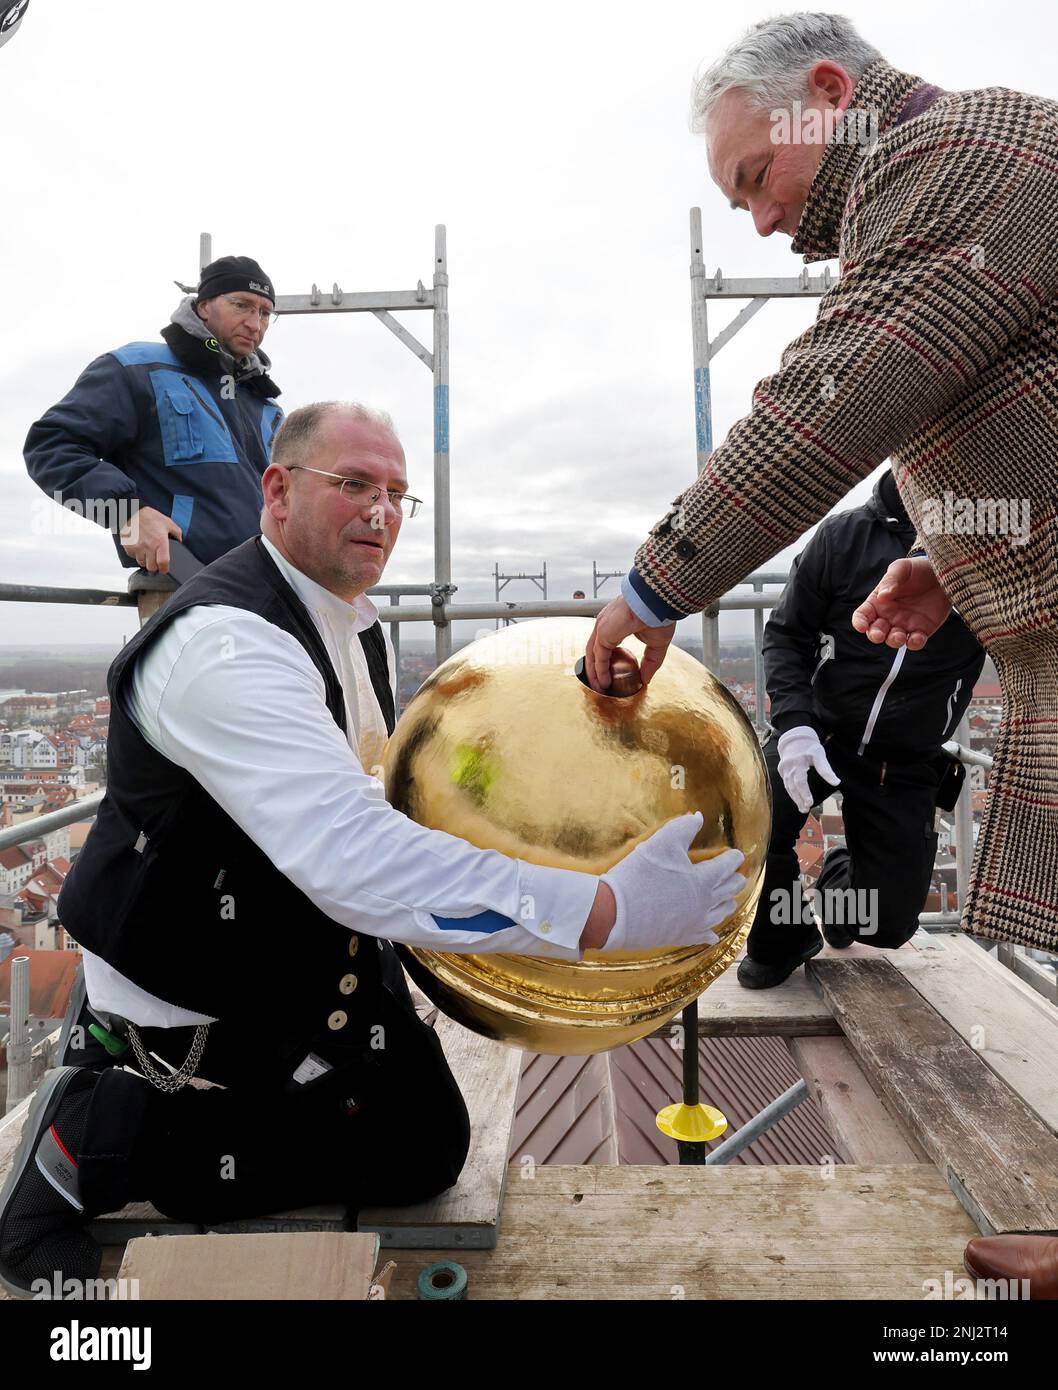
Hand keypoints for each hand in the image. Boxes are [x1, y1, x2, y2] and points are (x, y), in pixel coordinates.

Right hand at [120, 505, 182, 573]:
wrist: (133, 511)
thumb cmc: (150, 516)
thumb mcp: (168, 522)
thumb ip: (177, 533)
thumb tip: (180, 541)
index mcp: (160, 542)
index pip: (163, 564)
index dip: (164, 569)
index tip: (164, 569)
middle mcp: (148, 546)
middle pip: (151, 567)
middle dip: (154, 566)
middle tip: (156, 561)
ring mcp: (137, 547)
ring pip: (141, 563)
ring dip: (145, 561)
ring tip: (147, 552)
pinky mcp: (128, 546)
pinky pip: (133, 557)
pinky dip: (136, 555)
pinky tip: (139, 547)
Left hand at [585, 596, 675, 691]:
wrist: (656, 601)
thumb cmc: (657, 613)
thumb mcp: (657, 643)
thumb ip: (650, 662)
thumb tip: (645, 679)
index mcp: (614, 623)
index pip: (603, 644)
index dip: (604, 660)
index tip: (609, 674)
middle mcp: (605, 624)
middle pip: (594, 650)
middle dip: (595, 669)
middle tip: (600, 684)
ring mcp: (602, 628)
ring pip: (592, 654)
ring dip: (594, 673)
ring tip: (600, 687)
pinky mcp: (603, 633)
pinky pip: (598, 657)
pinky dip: (599, 671)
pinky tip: (604, 682)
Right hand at [597, 812, 745, 952]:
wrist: (616, 912)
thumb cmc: (640, 874)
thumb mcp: (661, 842)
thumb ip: (683, 827)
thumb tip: (698, 818)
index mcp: (705, 878)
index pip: (729, 865)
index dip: (733, 857)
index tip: (735, 854)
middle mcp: (706, 902)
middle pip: (731, 889)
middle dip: (735, 879)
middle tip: (735, 874)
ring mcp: (695, 922)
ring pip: (722, 913)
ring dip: (727, 902)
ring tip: (728, 899)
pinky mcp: (682, 937)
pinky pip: (704, 937)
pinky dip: (711, 934)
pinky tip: (713, 935)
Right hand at [776, 726, 839, 813]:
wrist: (794, 738)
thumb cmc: (809, 747)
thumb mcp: (820, 755)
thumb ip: (826, 770)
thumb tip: (836, 782)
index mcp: (798, 762)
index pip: (800, 781)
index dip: (805, 793)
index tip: (810, 803)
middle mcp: (788, 767)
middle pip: (793, 786)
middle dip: (799, 799)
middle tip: (806, 809)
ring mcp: (783, 769)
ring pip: (788, 786)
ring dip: (795, 798)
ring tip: (802, 808)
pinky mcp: (782, 770)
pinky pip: (786, 783)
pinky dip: (791, 792)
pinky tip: (797, 799)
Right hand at [851, 557, 950, 650]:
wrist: (944, 573)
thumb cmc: (917, 569)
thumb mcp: (902, 568)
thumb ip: (891, 580)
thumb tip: (882, 596)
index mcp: (878, 602)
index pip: (863, 615)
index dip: (859, 622)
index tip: (862, 626)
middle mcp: (888, 616)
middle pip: (875, 631)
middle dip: (875, 635)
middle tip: (879, 635)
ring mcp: (904, 624)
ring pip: (893, 640)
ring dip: (893, 641)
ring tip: (899, 636)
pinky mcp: (922, 630)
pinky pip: (915, 642)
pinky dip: (914, 643)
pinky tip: (916, 638)